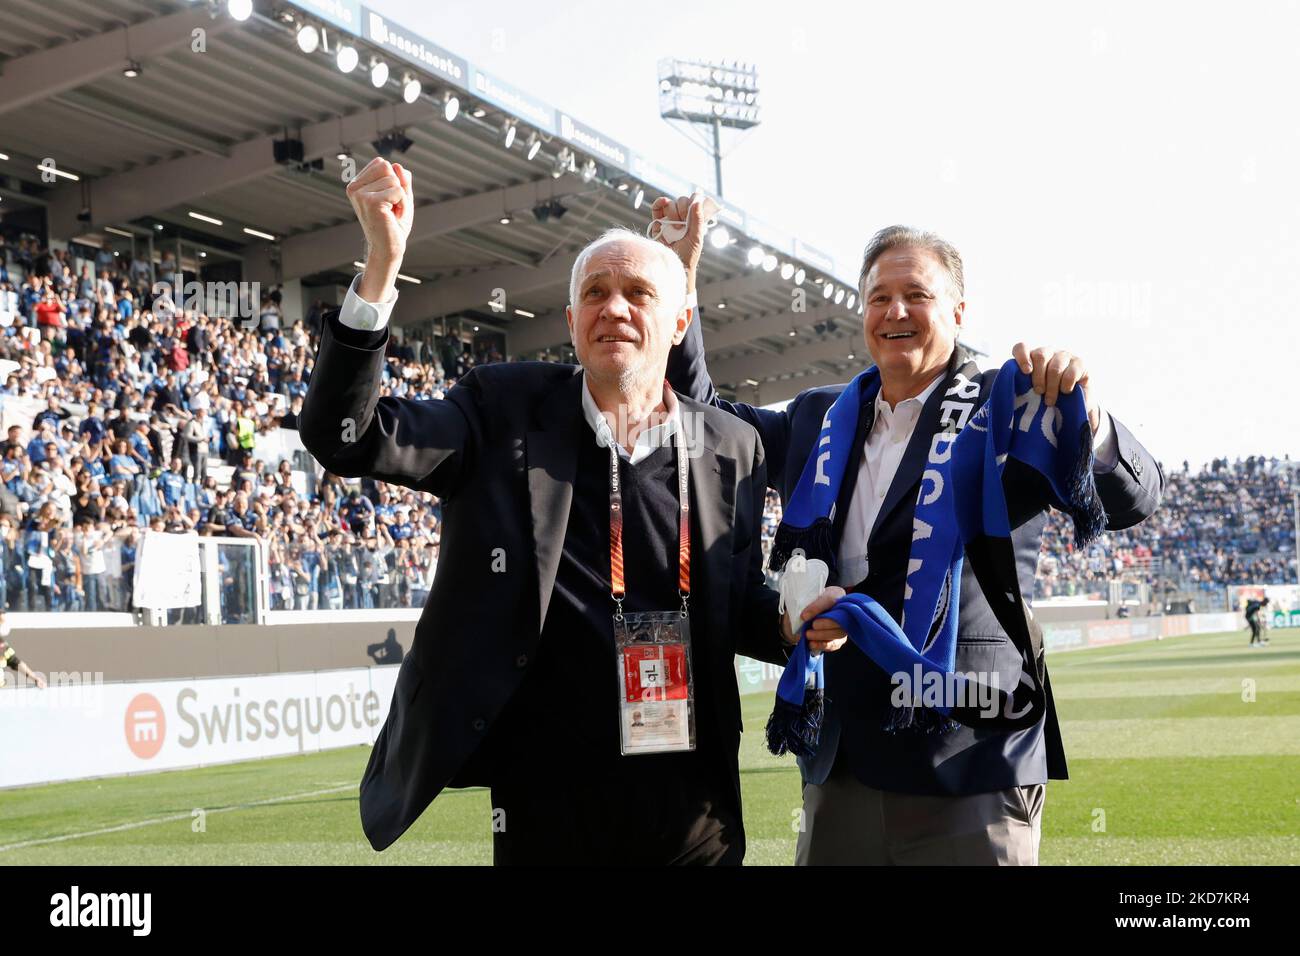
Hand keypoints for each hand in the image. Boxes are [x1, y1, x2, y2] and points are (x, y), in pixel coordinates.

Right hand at [345, 157, 413, 302]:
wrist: (389, 248)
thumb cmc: (393, 224)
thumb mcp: (400, 196)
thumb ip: (401, 179)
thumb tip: (398, 166)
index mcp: (357, 184)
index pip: (382, 163)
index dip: (393, 181)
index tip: (388, 200)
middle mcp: (354, 187)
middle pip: (387, 167)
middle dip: (397, 187)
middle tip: (391, 207)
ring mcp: (360, 194)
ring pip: (394, 179)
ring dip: (400, 198)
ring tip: (391, 213)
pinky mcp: (370, 202)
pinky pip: (398, 191)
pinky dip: (402, 204)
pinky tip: (392, 216)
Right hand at [650, 194, 719, 289]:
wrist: (672, 266)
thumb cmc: (687, 256)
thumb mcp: (696, 237)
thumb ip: (697, 219)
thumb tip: (697, 200)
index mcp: (694, 220)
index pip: (695, 202)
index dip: (694, 202)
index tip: (693, 210)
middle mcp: (682, 219)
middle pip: (682, 201)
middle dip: (682, 208)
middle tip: (682, 223)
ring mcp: (669, 220)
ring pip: (670, 203)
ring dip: (672, 211)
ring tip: (674, 227)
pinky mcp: (657, 223)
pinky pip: (657, 207)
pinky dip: (659, 203)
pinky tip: (662, 203)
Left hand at [781, 585, 848, 651]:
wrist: (804, 617)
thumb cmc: (806, 604)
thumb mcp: (804, 599)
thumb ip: (806, 604)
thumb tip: (805, 616)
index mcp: (835, 594)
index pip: (830, 599)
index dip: (817, 608)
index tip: (804, 616)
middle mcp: (843, 609)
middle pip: (840, 618)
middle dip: (825, 624)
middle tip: (812, 626)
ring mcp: (843, 625)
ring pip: (839, 632)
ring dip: (822, 635)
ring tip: (808, 635)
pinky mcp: (840, 639)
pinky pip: (835, 644)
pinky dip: (823, 645)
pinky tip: (812, 643)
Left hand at [1011, 343, 1099, 433]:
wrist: (1072, 408)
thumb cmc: (1045, 400)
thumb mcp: (1030, 395)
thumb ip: (1019, 390)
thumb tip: (1006, 398)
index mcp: (1030, 358)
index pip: (1021, 348)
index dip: (1022, 357)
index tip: (1025, 372)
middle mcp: (1047, 353)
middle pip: (1040, 355)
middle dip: (1038, 377)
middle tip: (1038, 392)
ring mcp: (1064, 356)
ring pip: (1055, 366)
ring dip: (1052, 386)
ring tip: (1049, 401)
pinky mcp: (1080, 363)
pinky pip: (1072, 371)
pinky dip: (1066, 384)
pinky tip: (1065, 392)